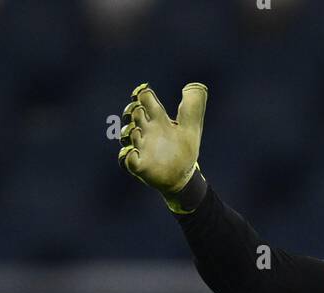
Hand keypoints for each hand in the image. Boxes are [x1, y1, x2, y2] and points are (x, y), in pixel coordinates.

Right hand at [119, 82, 206, 211]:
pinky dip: (128, 156)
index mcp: (158, 119)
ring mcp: (142, 147)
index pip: (145, 100)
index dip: (142, 94)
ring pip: (127, 134)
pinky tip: (135, 153)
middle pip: (132, 114)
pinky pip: (127, 159)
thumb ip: (194, 106)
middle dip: (133, 111)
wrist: (184, 176)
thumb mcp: (192, 127)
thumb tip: (196, 86)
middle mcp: (147, 131)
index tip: (143, 94)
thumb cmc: (184, 150)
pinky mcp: (140, 165)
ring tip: (137, 133)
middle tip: (141, 113)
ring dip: (129, 131)